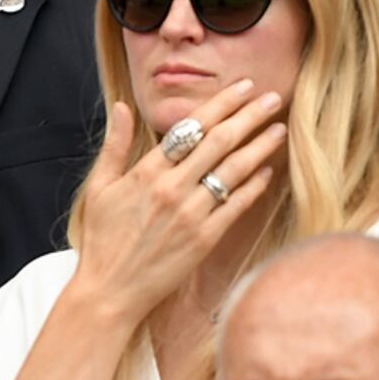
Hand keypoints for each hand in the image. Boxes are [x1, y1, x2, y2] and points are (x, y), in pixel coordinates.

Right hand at [68, 80, 286, 323]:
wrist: (109, 293)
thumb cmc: (103, 241)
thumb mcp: (99, 188)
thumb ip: (114, 145)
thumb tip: (122, 107)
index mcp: (147, 172)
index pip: (192, 127)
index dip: (221, 103)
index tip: (243, 86)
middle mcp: (172, 188)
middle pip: (220, 141)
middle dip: (250, 115)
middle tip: (273, 97)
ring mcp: (190, 214)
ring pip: (233, 171)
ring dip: (260, 146)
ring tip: (279, 128)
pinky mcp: (204, 239)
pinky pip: (236, 206)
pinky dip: (254, 186)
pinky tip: (267, 171)